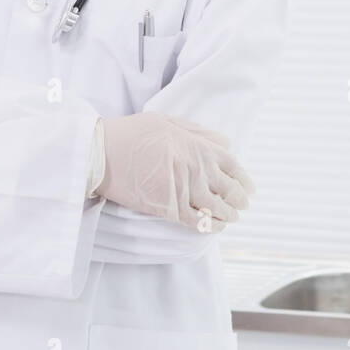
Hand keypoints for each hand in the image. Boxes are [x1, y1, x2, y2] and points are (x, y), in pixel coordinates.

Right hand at [96, 111, 256, 229]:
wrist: (101, 153)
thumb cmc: (131, 133)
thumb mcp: (166, 121)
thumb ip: (198, 133)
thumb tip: (226, 143)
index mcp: (197, 146)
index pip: (232, 165)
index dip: (244, 179)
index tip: (249, 188)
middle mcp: (196, 168)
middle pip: (228, 188)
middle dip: (239, 199)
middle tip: (243, 205)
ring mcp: (183, 189)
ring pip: (216, 208)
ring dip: (228, 214)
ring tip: (232, 218)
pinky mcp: (167, 208)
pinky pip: (196, 221)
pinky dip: (210, 226)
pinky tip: (215, 227)